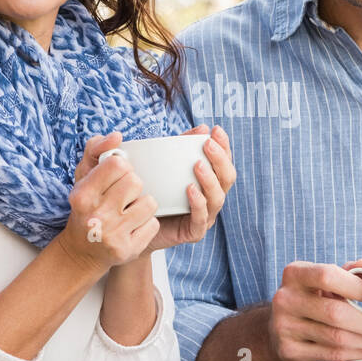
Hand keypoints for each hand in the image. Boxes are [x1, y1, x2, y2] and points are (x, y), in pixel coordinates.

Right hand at [56, 132, 159, 272]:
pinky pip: (153, 224)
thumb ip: (96, 149)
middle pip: (136, 182)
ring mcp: (113, 236)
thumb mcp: (83, 176)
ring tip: (129, 211)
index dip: (122, 168)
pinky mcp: (128, 250)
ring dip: (143, 204)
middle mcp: (96, 216)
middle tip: (123, 196)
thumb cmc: (86, 205)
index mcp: (83, 195)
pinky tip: (133, 227)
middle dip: (134, 186)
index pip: (117, 164)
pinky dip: (147, 224)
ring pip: (149, 203)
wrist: (82, 250)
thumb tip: (117, 137)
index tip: (115, 177)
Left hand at [144, 124, 236, 253]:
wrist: (134, 227)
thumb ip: (179, 148)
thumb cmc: (151, 194)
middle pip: (227, 178)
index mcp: (208, 182)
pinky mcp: (193, 232)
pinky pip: (201, 218)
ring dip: (210, 180)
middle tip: (207, 144)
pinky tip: (190, 189)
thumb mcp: (162, 167)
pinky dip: (198, 203)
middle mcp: (211, 199)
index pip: (223, 162)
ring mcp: (205, 216)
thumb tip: (200, 127)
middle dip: (220, 160)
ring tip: (198, 165)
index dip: (224, 146)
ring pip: (217, 198)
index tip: (215, 130)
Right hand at [267, 259, 361, 360]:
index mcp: (295, 274)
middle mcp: (285, 299)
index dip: (356, 287)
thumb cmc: (310, 300)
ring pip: (337, 338)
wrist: (278, 330)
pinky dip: (355, 354)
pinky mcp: (290, 352)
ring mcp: (284, 327)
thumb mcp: (323, 281)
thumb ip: (349, 272)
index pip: (327, 275)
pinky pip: (332, 355)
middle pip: (335, 313)